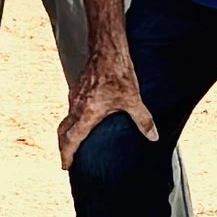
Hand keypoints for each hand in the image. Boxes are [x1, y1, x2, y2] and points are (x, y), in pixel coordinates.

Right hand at [57, 51, 159, 169]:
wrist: (106, 50)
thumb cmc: (117, 74)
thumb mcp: (133, 99)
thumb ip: (143, 120)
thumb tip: (153, 137)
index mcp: (87, 114)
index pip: (71, 140)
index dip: (67, 155)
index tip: (65, 166)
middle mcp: (77, 107)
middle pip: (63, 132)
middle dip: (63, 147)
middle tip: (66, 159)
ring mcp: (75, 97)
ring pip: (67, 120)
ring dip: (68, 133)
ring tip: (74, 142)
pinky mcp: (78, 89)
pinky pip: (72, 109)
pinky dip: (73, 120)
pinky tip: (84, 119)